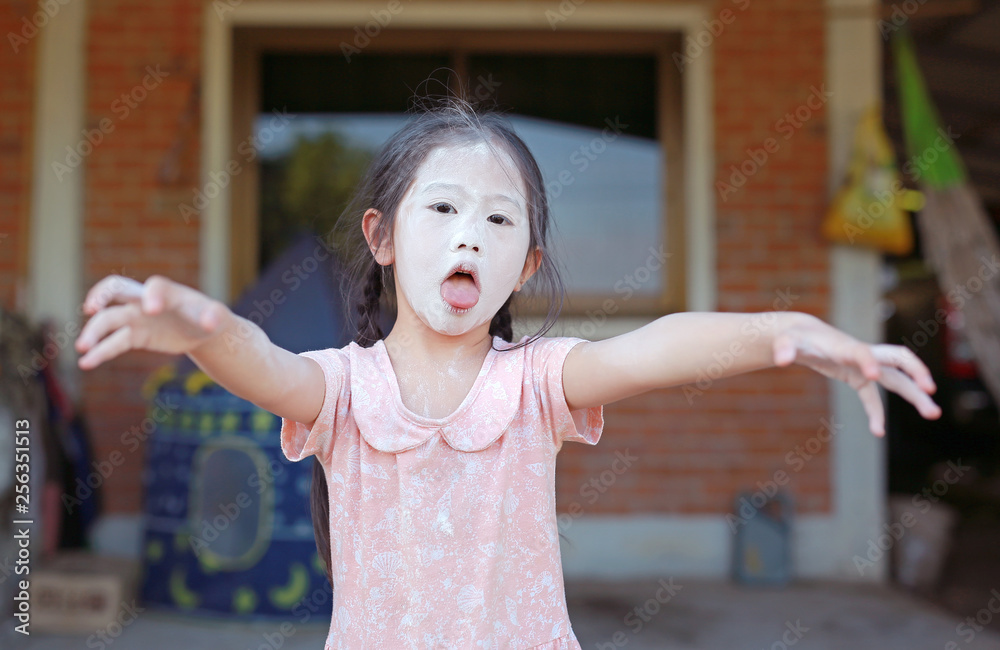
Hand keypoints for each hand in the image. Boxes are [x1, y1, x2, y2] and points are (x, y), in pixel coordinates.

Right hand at [75, 274, 230, 369]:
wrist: (202, 330)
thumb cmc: (210, 317)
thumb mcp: (217, 317)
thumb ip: (214, 315)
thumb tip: (210, 322)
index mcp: (169, 292)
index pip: (156, 286)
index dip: (152, 295)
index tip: (152, 310)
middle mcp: (146, 300)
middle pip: (117, 288)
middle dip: (101, 294)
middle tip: (92, 309)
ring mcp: (137, 317)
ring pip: (109, 320)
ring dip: (93, 332)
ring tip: (82, 348)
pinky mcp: (134, 335)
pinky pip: (113, 342)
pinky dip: (100, 352)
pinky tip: (87, 363)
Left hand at [771, 314, 941, 436]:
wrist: (803, 334)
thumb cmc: (795, 338)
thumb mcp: (785, 342)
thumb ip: (783, 348)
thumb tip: (779, 359)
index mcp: (845, 346)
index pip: (862, 352)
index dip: (868, 362)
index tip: (873, 376)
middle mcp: (862, 355)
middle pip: (898, 359)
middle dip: (916, 372)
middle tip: (931, 390)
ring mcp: (864, 366)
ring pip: (897, 379)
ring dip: (915, 394)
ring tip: (934, 413)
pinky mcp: (859, 377)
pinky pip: (874, 397)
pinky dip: (877, 413)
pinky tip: (877, 432)